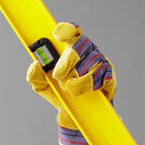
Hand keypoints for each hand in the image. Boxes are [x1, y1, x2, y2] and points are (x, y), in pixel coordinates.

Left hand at [26, 21, 114, 144]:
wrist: (74, 115)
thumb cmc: (60, 94)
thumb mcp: (43, 87)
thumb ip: (35, 76)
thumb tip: (36, 64)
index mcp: (68, 49)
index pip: (70, 32)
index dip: (65, 29)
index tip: (57, 34)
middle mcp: (85, 51)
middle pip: (80, 43)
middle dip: (67, 59)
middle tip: (58, 75)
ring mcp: (99, 61)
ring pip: (90, 62)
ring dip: (76, 79)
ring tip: (70, 89)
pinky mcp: (109, 74)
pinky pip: (100, 76)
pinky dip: (88, 86)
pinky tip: (86, 91)